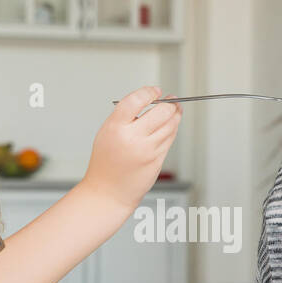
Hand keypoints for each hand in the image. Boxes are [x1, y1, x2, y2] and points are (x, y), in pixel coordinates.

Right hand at [79, 85, 181, 210]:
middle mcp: (133, 138)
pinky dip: (172, 130)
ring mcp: (147, 150)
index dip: (149, 92)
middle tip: (172, 100)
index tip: (155, 91)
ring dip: (175, 115)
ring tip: (175, 110)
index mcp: (116, 128)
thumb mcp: (107, 133)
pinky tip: (170, 126)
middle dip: (170, 103)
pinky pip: (170, 139)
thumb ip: (125, 117)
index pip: (136, 100)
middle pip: (162, 111)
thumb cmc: (106, 163)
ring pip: (171, 125)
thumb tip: (150, 102)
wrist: (108, 192)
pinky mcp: (157, 160)